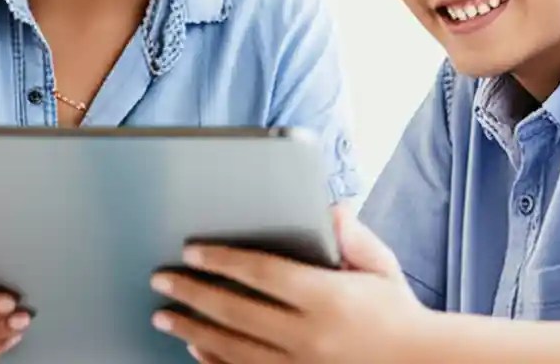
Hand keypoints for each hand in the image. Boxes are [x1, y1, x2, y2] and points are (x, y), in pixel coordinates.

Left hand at [150, 207, 431, 363]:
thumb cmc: (396, 312)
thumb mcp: (381, 267)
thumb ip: (353, 236)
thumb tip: (329, 210)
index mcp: (329, 298)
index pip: (263, 272)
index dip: (223, 259)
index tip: (192, 249)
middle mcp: (310, 336)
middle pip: (236, 311)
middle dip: (192, 293)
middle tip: (162, 279)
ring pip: (232, 348)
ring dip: (192, 329)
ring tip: (164, 314)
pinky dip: (214, 362)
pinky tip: (194, 348)